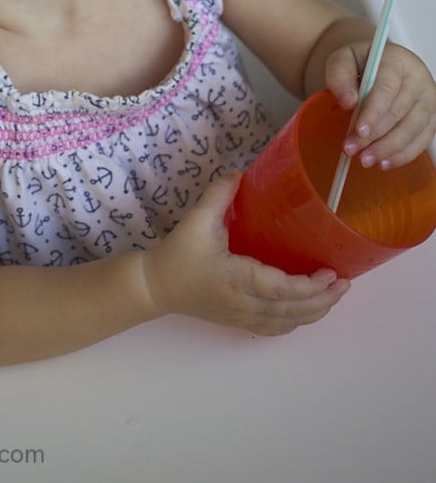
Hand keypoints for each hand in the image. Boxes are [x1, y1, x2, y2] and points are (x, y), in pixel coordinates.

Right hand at [141, 173, 348, 335]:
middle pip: (292, 311)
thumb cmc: (178, 253)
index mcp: (236, 279)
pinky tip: (309, 312)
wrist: (156, 287)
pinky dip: (297, 322)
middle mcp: (243, 303)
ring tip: (334, 295)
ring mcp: (242, 316)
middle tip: (345, 283)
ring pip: (286, 323)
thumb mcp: (196, 219)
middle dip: (323, 300)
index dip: (309, 286)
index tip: (330, 272)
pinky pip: (275, 328)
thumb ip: (219, 194)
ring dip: (314, 312)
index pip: (280, 290)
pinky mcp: (239, 321)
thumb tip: (241, 172)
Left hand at [325, 41, 435, 168]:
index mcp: (397, 60)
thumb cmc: (363, 64)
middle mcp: (418, 78)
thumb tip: (348, 101)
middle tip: (351, 149)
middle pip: (399, 111)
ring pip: (413, 129)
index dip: (373, 112)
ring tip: (365, 159)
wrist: (380, 65)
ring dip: (388, 148)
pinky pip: (422, 140)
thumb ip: (340, 76)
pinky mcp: (432, 117)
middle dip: (374, 135)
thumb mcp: (343, 60)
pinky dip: (403, 155)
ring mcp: (428, 99)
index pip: (387, 88)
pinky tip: (384, 163)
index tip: (358, 130)